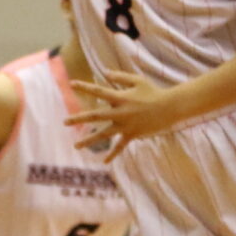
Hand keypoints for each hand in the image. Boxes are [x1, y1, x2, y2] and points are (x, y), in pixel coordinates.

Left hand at [68, 69, 182, 161]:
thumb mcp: (137, 80)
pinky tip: (104, 162)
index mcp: (120, 97)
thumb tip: (105, 72)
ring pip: (103, 134)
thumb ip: (120, 77)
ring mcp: (125, 124)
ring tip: (76, 145)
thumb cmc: (153, 91)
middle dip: (79, 118)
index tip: (71, 84)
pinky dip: (113, 154)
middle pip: (95, 115)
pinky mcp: (132, 134)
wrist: (169, 107)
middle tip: (65, 122)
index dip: (85, 87)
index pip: (98, 91)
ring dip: (89, 140)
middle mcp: (120, 112)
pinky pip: (120, 146)